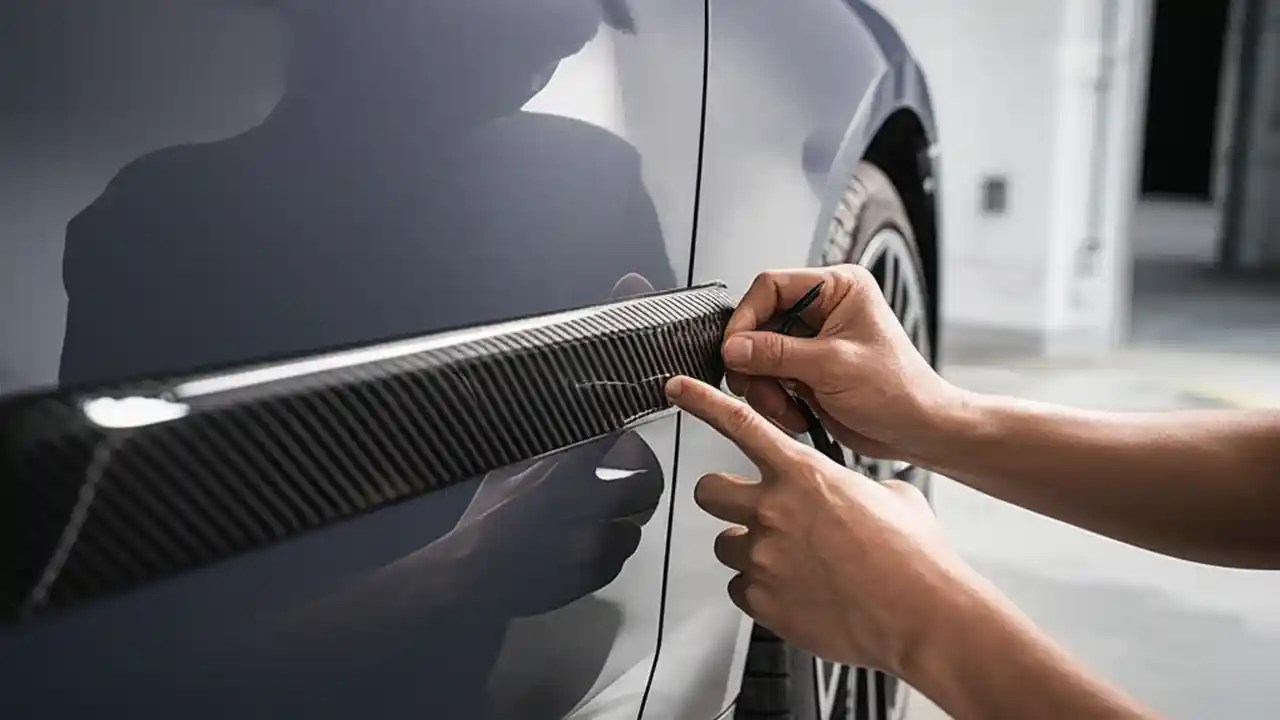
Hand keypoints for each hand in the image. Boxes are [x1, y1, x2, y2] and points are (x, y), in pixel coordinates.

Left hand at [665, 375, 980, 674]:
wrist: (922, 616)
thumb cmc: (914, 558)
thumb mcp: (890, 496)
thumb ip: (854, 484)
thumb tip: (857, 491)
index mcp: (803, 474)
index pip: (739, 422)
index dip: (701, 401)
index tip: (677, 388)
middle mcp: (773, 510)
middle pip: (707, 490)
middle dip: (724, 498)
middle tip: (750, 511)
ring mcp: (762, 557)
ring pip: (726, 546)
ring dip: (750, 551)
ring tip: (794, 564)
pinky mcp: (761, 600)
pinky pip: (742, 590)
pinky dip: (763, 592)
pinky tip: (800, 595)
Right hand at [723, 265, 964, 462]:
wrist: (917, 430)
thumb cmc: (899, 391)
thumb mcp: (832, 366)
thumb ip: (777, 354)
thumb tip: (734, 347)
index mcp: (839, 288)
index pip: (771, 286)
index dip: (746, 317)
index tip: (734, 348)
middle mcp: (824, 310)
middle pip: (760, 323)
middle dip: (754, 360)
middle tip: (752, 384)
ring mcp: (814, 342)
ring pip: (759, 354)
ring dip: (763, 386)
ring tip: (783, 406)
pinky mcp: (807, 370)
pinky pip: (770, 378)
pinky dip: (774, 399)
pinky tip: (795, 412)